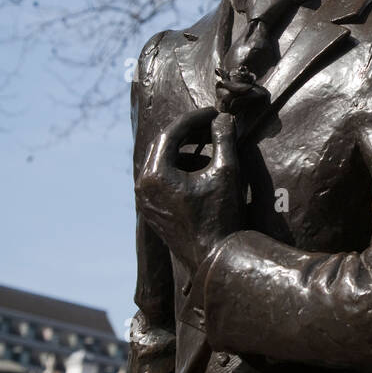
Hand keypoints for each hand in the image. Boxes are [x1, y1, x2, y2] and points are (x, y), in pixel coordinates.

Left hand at [135, 108, 242, 271]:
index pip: (171, 133)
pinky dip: (179, 168)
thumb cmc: (222, 216)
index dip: (194, 119)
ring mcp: (146, 201)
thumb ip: (224, 139)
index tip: (214, 113)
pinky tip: (201, 168)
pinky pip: (161, 180)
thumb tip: (223, 118)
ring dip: (183, 149)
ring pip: (160, 162)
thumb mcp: (227, 172)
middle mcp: (144, 187)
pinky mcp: (153, 212)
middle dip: (187, 132)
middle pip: (161, 145)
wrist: (216, 259)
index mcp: (156, 175)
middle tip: (211, 124)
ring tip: (208, 143)